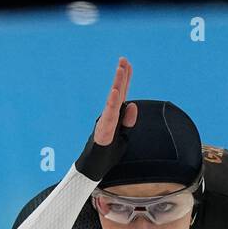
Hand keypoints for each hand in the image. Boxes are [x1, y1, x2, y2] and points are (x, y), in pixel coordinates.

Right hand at [76, 57, 139, 180]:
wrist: (94, 169)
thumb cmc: (107, 153)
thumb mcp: (124, 137)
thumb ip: (128, 121)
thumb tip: (133, 104)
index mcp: (115, 117)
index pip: (122, 94)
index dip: (125, 79)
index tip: (127, 63)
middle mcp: (109, 117)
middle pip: (117, 94)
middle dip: (121, 76)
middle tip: (123, 59)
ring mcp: (106, 124)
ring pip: (113, 102)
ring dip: (118, 85)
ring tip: (121, 70)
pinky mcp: (104, 132)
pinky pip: (109, 116)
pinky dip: (113, 104)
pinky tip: (116, 93)